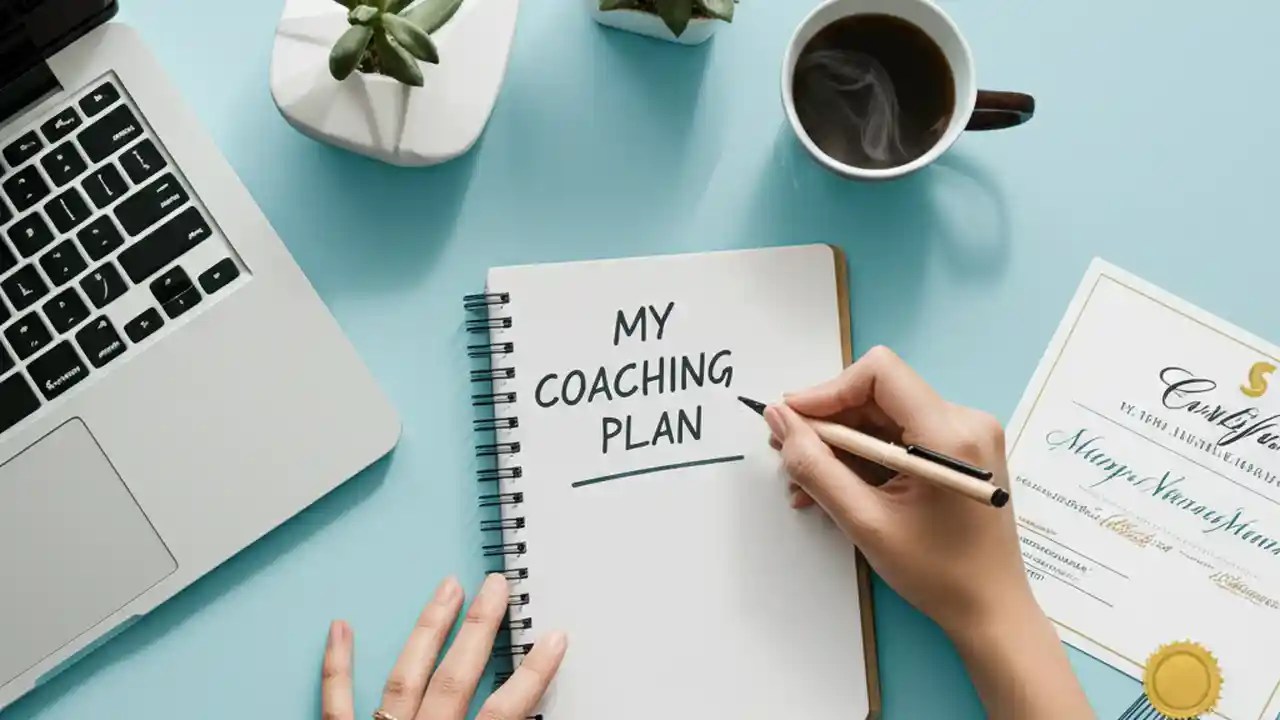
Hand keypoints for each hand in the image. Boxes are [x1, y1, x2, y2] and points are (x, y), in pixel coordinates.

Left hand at [321, 574, 566, 719]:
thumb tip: (532, 716)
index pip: (505, 712)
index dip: (532, 674)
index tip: (553, 639)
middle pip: (455, 678)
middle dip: (480, 628)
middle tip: (496, 587)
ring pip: (404, 677)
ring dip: (428, 629)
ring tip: (447, 588)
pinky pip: (335, 702)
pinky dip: (337, 665)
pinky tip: (340, 629)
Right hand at [766, 346, 1023, 633]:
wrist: (991, 609)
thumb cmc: (937, 573)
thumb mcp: (865, 521)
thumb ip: (816, 467)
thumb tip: (779, 419)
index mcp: (950, 433)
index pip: (879, 373)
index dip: (827, 391)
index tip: (792, 420)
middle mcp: (964, 420)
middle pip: (878, 394)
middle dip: (828, 422)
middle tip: (788, 454)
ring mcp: (965, 434)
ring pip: (884, 416)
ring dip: (841, 444)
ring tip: (805, 482)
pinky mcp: (959, 451)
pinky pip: (900, 436)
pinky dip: (865, 457)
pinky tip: (837, 487)